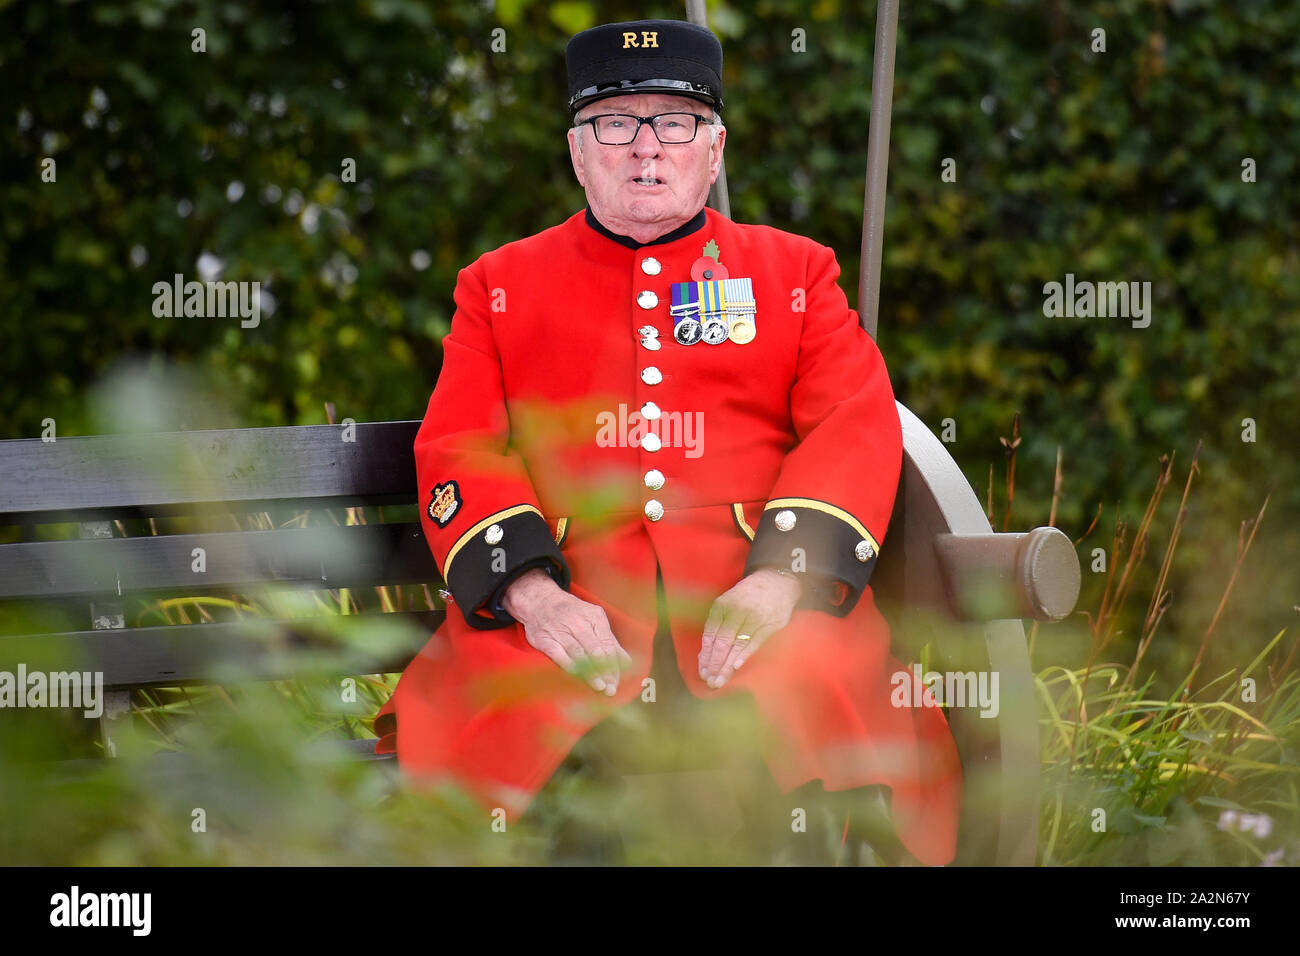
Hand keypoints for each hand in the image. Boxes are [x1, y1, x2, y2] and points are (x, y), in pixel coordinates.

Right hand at [502, 568, 631, 695]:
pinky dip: (568, 664)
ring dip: (589, 671)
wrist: (539, 600)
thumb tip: (626, 661)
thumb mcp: (593, 618)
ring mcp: (561, 630)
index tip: (616, 681)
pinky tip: (576, 675)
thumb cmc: (571, 612)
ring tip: (598, 686)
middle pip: (595, 650)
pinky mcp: (544, 639)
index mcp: (594, 617)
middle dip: (604, 670)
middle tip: (610, 687)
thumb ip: (609, 640)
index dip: (614, 665)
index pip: (608, 645)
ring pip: (579, 653)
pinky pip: (558, 653)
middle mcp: (579, 623)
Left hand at [698, 568, 801, 688]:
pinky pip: (756, 642)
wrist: (777, 582)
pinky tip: (736, 667)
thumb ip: (717, 625)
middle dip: (715, 664)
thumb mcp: (727, 603)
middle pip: (723, 642)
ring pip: (738, 645)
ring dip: (727, 665)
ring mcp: (755, 617)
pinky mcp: (771, 623)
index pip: (711, 634)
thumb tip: (705, 654)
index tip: (702, 671)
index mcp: (722, 605)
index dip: (706, 655)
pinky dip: (745, 655)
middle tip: (710, 681)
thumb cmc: (747, 597)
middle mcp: (737, 610)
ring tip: (720, 680)